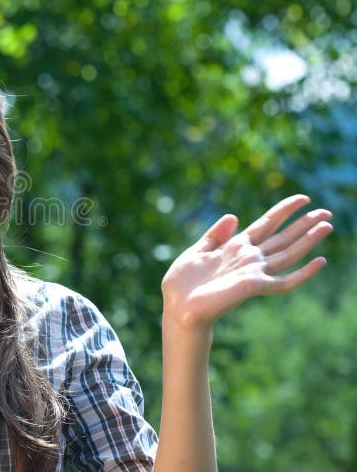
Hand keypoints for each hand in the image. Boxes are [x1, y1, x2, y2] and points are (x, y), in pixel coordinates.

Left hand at [161, 194, 332, 333]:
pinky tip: (320, 261)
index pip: (266, 224)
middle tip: (327, 212)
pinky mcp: (254, 286)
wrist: (178, 307)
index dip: (284, 210)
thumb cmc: (183, 283)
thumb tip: (233, 216)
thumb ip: (215, 235)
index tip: (303, 198)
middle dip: (304, 224)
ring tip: (327, 226)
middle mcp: (249, 258)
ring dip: (308, 240)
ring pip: (288, 253)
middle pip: (283, 237)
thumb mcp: (196, 251)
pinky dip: (303, 273)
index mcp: (235, 247)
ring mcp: (253, 272)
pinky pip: (284, 281)